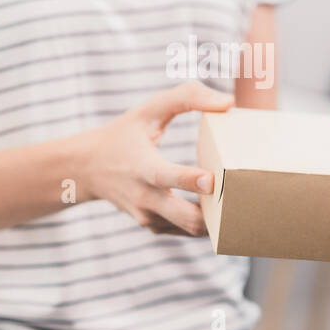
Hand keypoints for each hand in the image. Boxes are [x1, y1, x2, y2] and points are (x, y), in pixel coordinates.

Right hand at [81, 81, 232, 235]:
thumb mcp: (149, 109)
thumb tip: (227, 103)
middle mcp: (145, 197)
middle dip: (215, 215)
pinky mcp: (153, 226)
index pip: (167, 176)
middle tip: (243, 201)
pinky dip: (205, 224)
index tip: (212, 180)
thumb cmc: (124, 134)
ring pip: (190, 229)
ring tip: (241, 205)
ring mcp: (149, 216)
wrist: (86, 169)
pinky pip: (185, 232)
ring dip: (216, 221)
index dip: (190, 180)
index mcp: (143, 167)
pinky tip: (222, 208)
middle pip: (185, 218)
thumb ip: (187, 98)